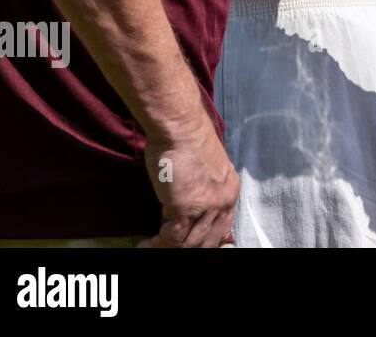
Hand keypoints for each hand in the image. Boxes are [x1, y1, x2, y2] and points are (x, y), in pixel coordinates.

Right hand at [139, 120, 238, 247]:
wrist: (180, 126)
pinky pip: (172, 238)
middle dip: (188, 249)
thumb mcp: (207, 167)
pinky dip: (157, 245)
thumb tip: (194, 206)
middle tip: (166, 247)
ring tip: (150, 246)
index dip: (205, 241)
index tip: (186, 245)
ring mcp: (208, 206)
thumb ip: (207, 188)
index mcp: (230, 190)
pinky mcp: (187, 207)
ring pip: (190, 244)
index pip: (222, 228)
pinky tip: (145, 243)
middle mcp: (224, 201)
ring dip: (168, 248)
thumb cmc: (187, 140)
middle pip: (208, 240)